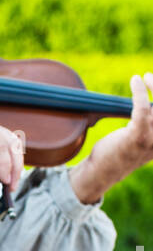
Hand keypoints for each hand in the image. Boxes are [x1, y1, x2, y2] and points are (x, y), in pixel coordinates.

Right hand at [0, 113, 24, 188]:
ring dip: (13, 167)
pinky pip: (1, 148)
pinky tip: (3, 177)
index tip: (10, 182)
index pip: (5, 145)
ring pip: (10, 145)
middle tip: (13, 185)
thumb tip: (1, 179)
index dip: (11, 164)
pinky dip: (5, 164)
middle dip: (16, 166)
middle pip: (12, 144)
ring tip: (9, 184)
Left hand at [70, 72, 152, 204]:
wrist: (102, 173)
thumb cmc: (119, 154)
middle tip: (149, 77)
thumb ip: (151, 125)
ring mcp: (152, 140)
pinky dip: (140, 91)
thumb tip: (151, 105)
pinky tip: (136, 80)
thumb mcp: (142, 139)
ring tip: (141, 79)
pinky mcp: (137, 137)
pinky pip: (142, 109)